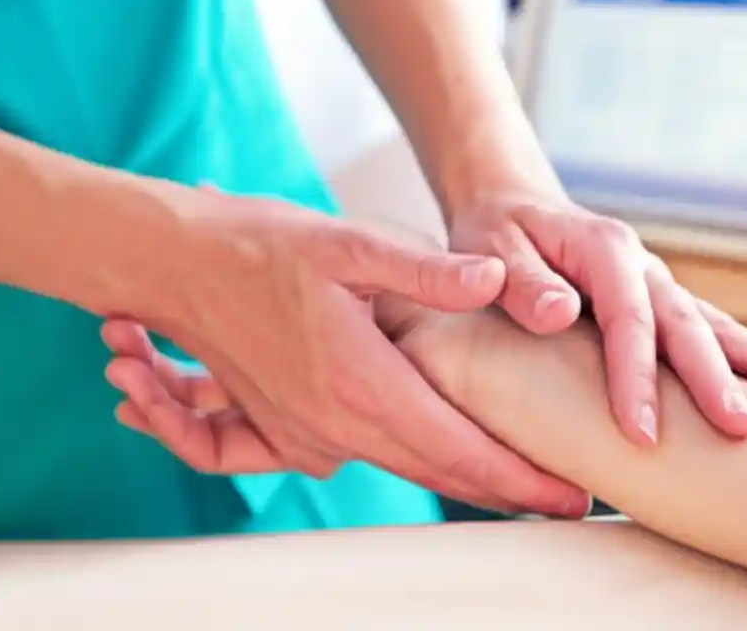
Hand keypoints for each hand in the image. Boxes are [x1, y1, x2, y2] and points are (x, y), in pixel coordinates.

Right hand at [106, 192, 588, 516]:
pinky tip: (450, 454)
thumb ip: (428, 271)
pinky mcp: (290, 433)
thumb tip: (497, 281)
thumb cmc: (260, 247)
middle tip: (567, 500)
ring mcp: (310, 437)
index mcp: (360, 384)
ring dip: (467, 480)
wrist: (173, 267)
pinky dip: (417, 461)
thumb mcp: (350, 245)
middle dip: (508, 493)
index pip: (460, 451)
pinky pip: (369, 457)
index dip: (522, 479)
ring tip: (525, 482)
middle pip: (441, 476)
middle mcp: (336, 426)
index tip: (572, 497)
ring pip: (408, 470)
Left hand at [447, 189, 746, 446]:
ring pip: (717, 326)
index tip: (641, 432)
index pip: (627, 319)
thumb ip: (521, 283)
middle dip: (716, 378)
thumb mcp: (489, 249)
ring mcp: (660, 284)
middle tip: (743, 429)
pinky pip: (713, 332)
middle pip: (688, 324)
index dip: (636, 376)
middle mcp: (643, 265)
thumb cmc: (495, 235)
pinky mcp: (664, 304)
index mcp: (603, 249)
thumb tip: (560, 314)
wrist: (512, 207)